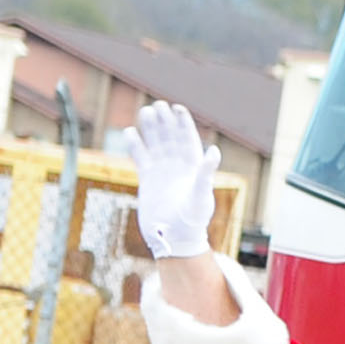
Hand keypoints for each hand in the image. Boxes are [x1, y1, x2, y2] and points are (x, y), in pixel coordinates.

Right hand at [128, 102, 220, 259]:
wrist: (174, 238)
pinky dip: (136, 146)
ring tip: (145, 111)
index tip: (177, 108)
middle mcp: (179, 168)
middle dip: (166, 122)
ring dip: (151, 129)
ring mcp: (163, 173)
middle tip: (158, 105)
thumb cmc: (193, 220)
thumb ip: (206, 173)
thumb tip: (214, 151)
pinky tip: (130, 132)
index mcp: (194, 169)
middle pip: (171, 138)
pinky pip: (142, 158)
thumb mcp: (201, 195)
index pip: (189, 140)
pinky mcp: (149, 180)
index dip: (183, 124)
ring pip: (156, 145)